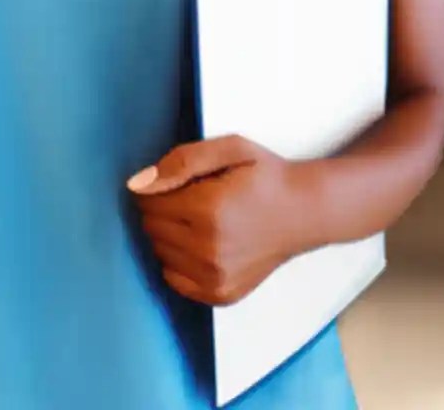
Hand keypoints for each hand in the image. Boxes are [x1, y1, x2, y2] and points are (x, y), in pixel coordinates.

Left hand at [127, 135, 314, 305]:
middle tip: (193, 201)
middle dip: (163, 211)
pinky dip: (179, 262)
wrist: (307, 212)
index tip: (182, 184)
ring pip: (159, 252)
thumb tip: (136, 184)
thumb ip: (180, 162)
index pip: (147, 202)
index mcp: (208, 210)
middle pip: (151, 228)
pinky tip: (202, 246)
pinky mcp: (221, 294)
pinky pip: (173, 279)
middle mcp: (209, 248)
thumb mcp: (228, 150)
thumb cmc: (265, 178)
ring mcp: (215, 276)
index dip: (159, 189)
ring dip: (171, 236)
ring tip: (202, 223)